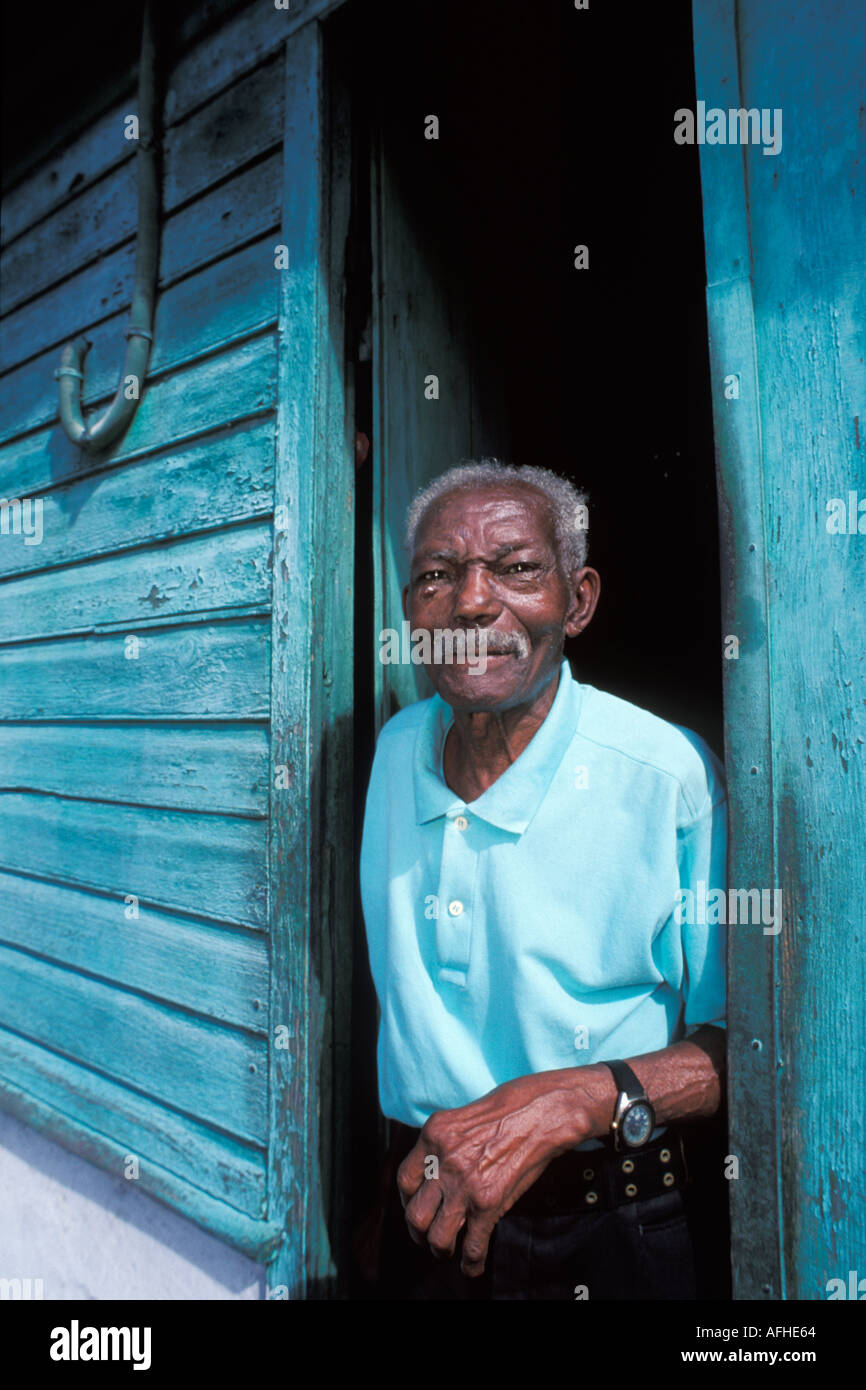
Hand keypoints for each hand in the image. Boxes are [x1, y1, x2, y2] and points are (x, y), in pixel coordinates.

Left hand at [396, 1069, 606, 1276]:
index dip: (407, 1201)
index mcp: (434, 1135)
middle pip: (415, 1214)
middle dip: (419, 1232)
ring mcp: (464, 1183)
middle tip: (426, 1237)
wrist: (543, 1111)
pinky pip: (472, 1245)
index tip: (414, 1208)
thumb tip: (438, 1180)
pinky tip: (473, 1267)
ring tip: (447, 1252)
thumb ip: (445, 1147)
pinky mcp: (489, 1202)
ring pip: (438, 1236)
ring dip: (440, 1249)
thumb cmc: (511, 1108)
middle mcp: (443, 1161)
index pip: (405, 1180)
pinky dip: (471, 1263)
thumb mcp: (464, 1117)